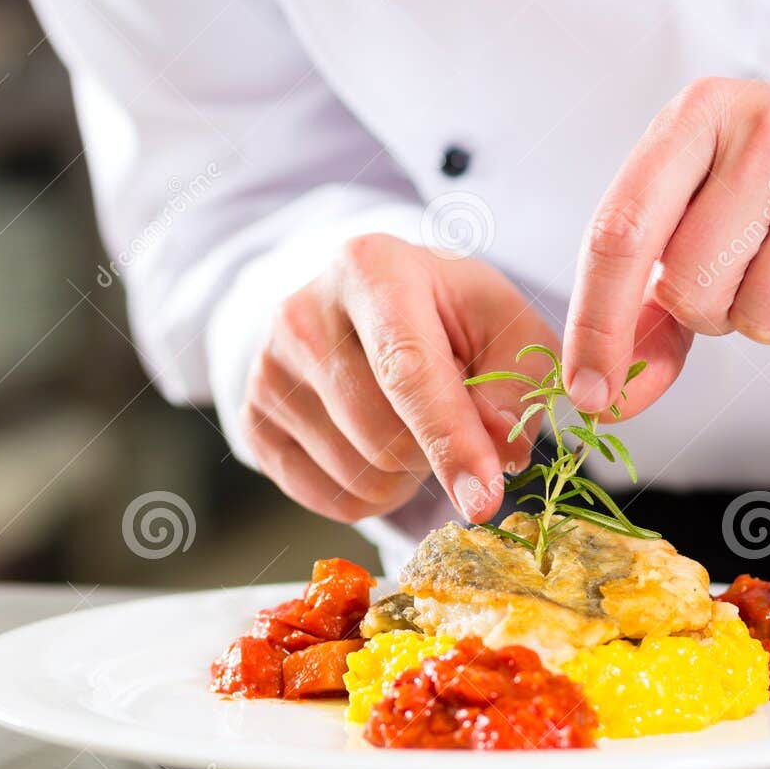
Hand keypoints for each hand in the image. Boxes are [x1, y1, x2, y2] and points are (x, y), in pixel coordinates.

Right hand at [241, 235, 556, 522]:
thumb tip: (503, 454)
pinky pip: (327, 498)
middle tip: (447, 415)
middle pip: (384, 438)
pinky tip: (374, 446)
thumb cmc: (446, 312)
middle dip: (435, 452)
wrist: (366, 305)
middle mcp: (301, 314)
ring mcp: (265, 370)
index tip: (483, 500)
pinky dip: (370, 493)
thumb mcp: (502, 322)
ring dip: (407, 475)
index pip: (406, 371)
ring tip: (409, 424)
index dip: (450, 440)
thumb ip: (517, 383)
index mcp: (370, 268)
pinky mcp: (252, 420)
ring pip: (359, 475)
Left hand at [561, 76, 769, 413]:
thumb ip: (646, 300)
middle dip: (709, 311)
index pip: (619, 232)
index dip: (595, 324)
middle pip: (690, 289)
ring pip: (761, 318)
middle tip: (751, 267)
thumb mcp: (707, 208)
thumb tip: (603, 397)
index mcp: (698, 114)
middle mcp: (768, 129)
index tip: (585, 392)